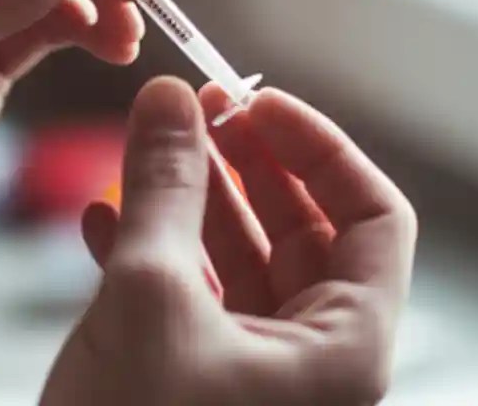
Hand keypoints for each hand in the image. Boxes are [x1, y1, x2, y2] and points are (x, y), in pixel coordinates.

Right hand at [42, 78, 415, 405]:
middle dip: (249, 166)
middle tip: (201, 112)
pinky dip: (155, 255)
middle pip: (305, 234)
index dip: (320, 148)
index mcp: (343, 352)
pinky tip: (103, 220)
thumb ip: (166, 190)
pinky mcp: (198, 389)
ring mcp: (255, 379)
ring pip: (243, 263)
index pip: (374, 219)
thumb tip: (171, 104)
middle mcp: (312, 365)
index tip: (258, 100)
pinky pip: (194, 302)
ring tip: (150, 150)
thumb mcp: (150, 300)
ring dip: (194, 202)